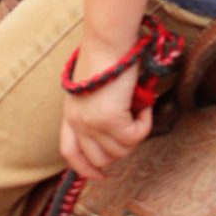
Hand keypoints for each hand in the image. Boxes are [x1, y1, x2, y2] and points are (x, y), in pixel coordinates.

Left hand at [60, 60, 149, 180]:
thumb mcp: (90, 88)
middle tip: (131, 128)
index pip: (70, 153)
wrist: (108, 40)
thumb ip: (94, 110)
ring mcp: (93, 123)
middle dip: (120, 149)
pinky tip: (143, 104)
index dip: (85, 169)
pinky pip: (136, 136)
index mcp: (70, 113)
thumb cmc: (104, 56)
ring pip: (121, 151)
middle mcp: (78, 121)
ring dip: (134, 134)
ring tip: (137, 108)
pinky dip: (145, 122)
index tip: (100, 175)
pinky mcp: (111, 120)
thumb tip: (116, 131)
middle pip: (101, 159)